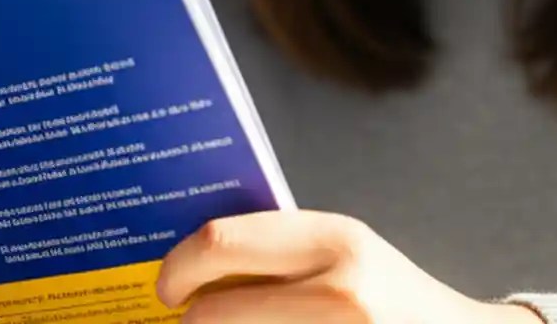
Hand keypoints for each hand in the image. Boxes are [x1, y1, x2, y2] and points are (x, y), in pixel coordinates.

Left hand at [157, 210, 542, 322]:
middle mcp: (338, 291)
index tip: (165, 285)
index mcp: (333, 241)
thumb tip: (195, 257)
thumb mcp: (343, 251)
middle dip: (190, 321)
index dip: (177, 267)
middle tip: (185, 319)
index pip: (219, 244)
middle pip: (212, 313)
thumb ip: (279, 250)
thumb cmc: (391, 295)